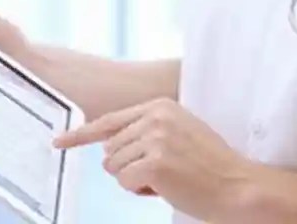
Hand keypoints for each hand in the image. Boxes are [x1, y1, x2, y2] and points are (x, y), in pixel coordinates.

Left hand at [53, 97, 254, 221]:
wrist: (237, 185)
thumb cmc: (209, 165)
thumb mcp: (179, 132)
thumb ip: (146, 130)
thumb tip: (109, 144)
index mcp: (160, 106)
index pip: (110, 120)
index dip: (81, 134)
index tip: (59, 142)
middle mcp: (155, 117)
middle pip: (109, 148)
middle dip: (127, 166)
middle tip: (161, 172)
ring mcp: (155, 139)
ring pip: (114, 167)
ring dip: (134, 180)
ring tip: (167, 179)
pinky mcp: (154, 163)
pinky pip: (124, 182)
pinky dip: (140, 191)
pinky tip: (165, 188)